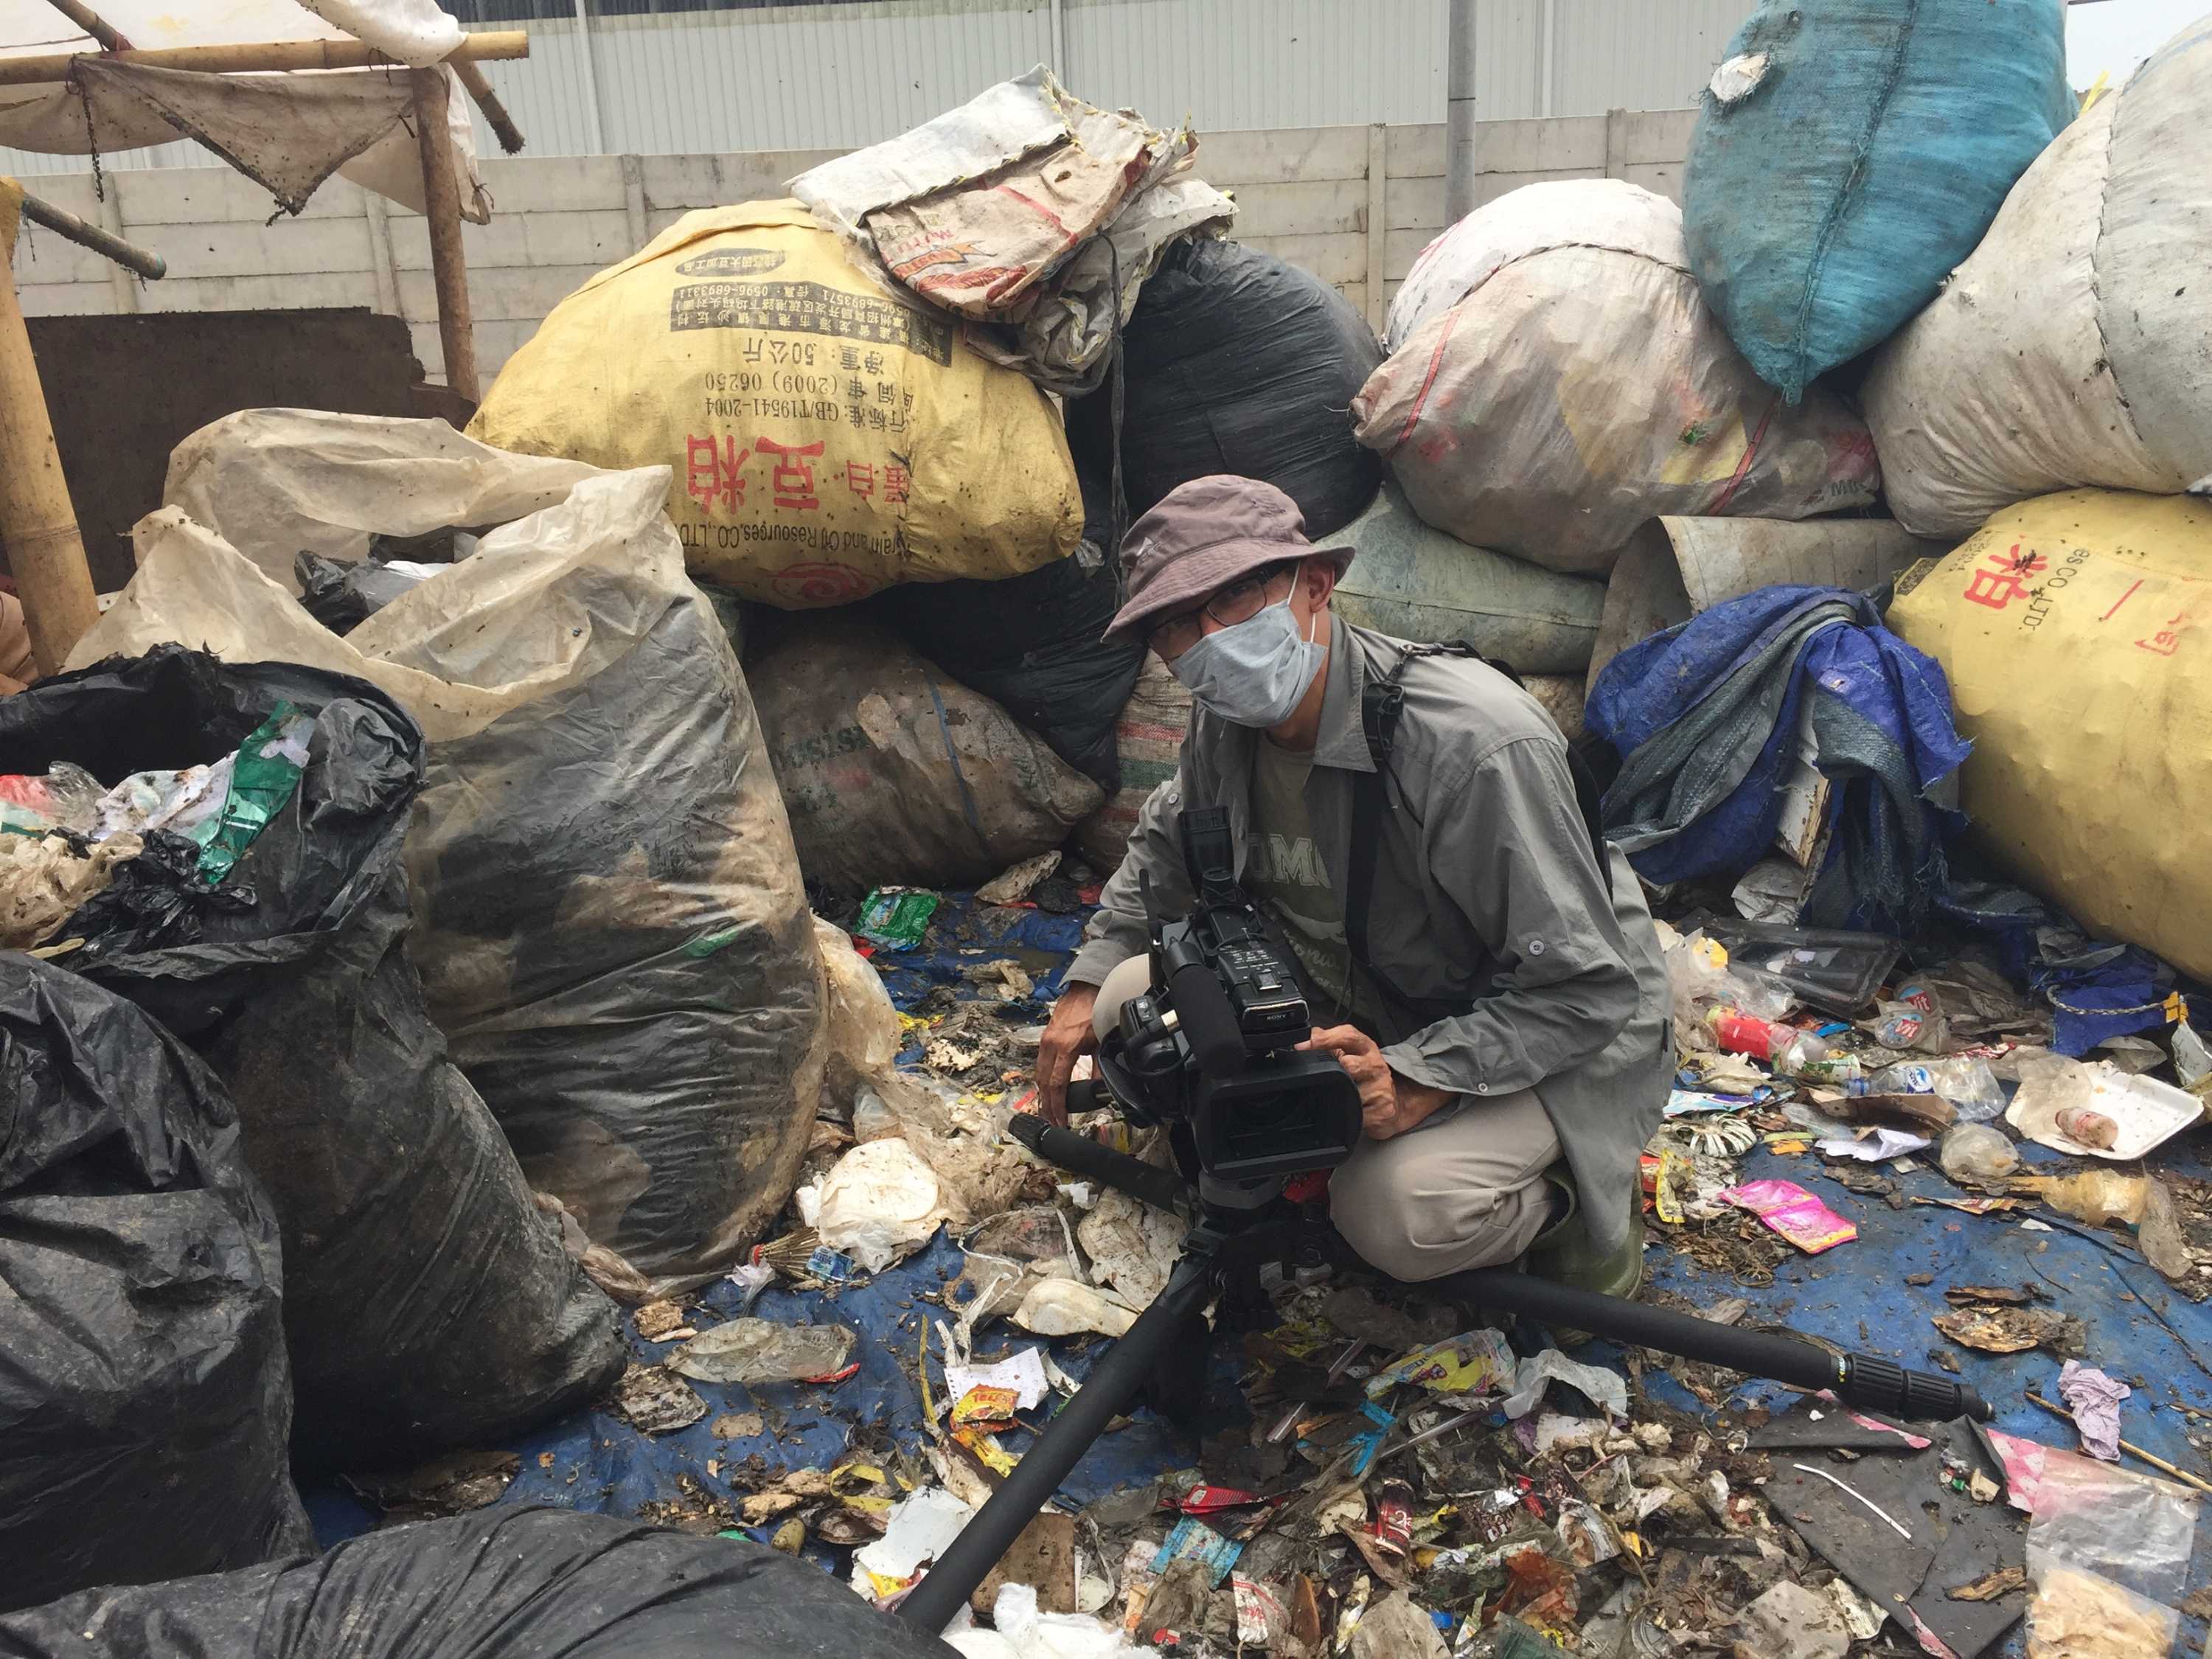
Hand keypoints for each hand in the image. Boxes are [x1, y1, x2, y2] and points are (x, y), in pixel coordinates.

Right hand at [1034, 981, 1100, 1126]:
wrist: (1085, 989)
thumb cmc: (1094, 1013)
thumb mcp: (1101, 1042)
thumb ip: (1100, 1067)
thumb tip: (1101, 1089)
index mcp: (1065, 1047)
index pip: (1057, 1084)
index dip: (1058, 1106)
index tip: (1061, 1120)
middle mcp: (1050, 1045)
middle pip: (1043, 1083)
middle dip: (1047, 1105)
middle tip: (1052, 1123)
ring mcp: (1044, 1041)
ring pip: (1038, 1074)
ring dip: (1043, 1094)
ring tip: (1049, 1111)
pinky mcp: (1044, 1038)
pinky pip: (1040, 1064)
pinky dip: (1042, 1080)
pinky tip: (1048, 1090)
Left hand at [1298, 1025, 1452, 1140]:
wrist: (1394, 1100)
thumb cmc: (1366, 1074)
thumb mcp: (1350, 1053)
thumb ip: (1327, 1042)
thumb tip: (1303, 1040)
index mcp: (1365, 1047)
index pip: (1347, 1036)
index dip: (1323, 1039)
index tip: (1301, 1047)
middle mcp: (1376, 1065)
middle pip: (1350, 1065)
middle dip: (1335, 1074)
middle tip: (1327, 1080)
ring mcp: (1382, 1088)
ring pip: (1351, 1092)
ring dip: (1339, 1097)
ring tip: (1338, 1097)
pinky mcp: (1384, 1110)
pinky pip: (1356, 1115)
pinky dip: (1346, 1116)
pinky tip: (1348, 1112)